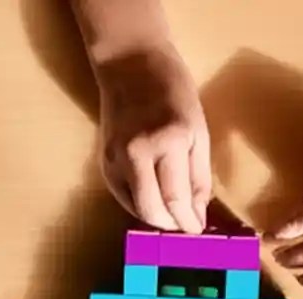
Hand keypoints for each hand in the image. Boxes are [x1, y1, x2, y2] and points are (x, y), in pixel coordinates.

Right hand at [94, 44, 209, 232]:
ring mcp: (116, 158)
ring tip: (173, 215)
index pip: (177, 198)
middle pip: (152, 210)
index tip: (197, 229)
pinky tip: (154, 201)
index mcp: (169, 141)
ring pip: (135, 208)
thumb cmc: (173, 91)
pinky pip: (123, 196)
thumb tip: (198, 213)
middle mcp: (137, 153)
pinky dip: (140, 205)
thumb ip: (199, 175)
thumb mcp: (198, 131)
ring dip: (156, 218)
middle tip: (185, 226)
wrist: (130, 65)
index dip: (188, 221)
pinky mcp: (103, 161)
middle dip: (171, 224)